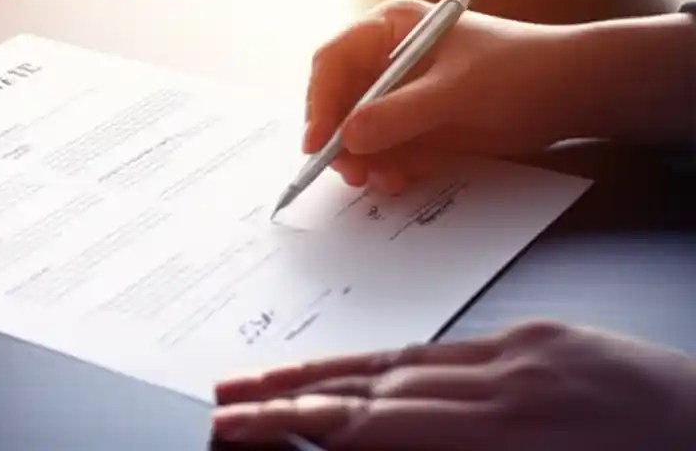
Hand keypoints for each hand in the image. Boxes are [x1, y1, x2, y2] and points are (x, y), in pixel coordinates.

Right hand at [211, 321, 695, 449]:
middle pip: (371, 385)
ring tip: (267, 382)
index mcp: (511, 432)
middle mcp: (512, 378)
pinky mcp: (550, 337)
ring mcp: (531, 348)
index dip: (290, 424)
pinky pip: (450, 348)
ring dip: (326, 372)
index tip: (237, 426)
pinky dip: (391, 360)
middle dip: (288, 393)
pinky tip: (358, 371)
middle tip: (226, 399)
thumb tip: (355, 449)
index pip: (368, 423)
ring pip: (402, 357)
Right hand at [304, 0, 584, 192]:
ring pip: (361, 132)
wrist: (574, 93)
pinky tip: (403, 179)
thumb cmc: (517, 71)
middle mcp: (388, 60)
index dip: (320, 101)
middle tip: (350, 173)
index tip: (318, 142)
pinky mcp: (420, 125)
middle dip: (342, 139)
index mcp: (390, 29)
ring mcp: (404, 94)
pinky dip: (390, 167)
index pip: (333, 62)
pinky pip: (387, 149)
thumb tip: (346, 138)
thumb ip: (398, 115)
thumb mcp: (455, 91)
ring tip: (384, 181)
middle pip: (341, 101)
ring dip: (366, 160)